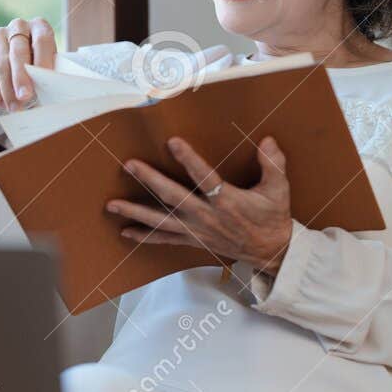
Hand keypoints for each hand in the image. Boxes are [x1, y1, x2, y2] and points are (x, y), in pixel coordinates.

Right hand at [0, 16, 57, 110]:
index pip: (42, 41)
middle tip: (25, 97)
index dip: (43, 60)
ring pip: (1, 64)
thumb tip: (52, 93)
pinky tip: (2, 103)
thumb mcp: (49, 61)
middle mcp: (19, 27)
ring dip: (7, 89)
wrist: (16, 53)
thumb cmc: (40, 61)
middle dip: (21, 77)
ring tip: (15, 107)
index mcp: (39, 26)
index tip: (44, 79)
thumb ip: (49, 72)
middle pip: (18, 52)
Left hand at [107, 136, 295, 273]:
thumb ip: (274, 164)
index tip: (172, 143)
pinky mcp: (193, 240)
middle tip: (130, 165)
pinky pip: (165, 240)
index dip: (189, 160)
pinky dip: (145, 236)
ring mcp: (197, 230)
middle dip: (150, 181)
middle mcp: (206, 216)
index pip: (205, 177)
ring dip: (136, 212)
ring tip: (112, 205)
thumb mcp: (279, 189)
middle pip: (173, 197)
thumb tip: (267, 140)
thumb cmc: (273, 217)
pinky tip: (126, 231)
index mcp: (227, 201)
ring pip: (161, 221)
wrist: (271, 251)